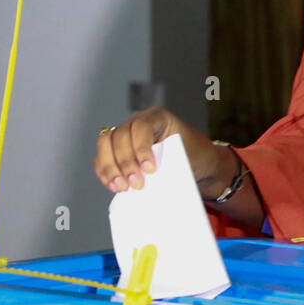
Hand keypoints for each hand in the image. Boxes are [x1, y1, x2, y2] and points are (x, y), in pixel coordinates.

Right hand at [93, 107, 216, 191]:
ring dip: (110, 167)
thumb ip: (170, 164)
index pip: (140, 126)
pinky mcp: (118, 150)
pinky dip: (105, 172)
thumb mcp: (189, 155)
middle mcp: (138, 122)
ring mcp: (126, 134)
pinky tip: (114, 186)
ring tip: (122, 187)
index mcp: (158, 117)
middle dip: (125, 162)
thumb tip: (152, 182)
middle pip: (119, 136)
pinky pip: (103, 157)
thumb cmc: (197, 157)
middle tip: (136, 184)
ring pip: (105, 144)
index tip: (150, 170)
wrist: (200, 163)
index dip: (141, 148)